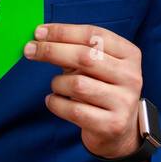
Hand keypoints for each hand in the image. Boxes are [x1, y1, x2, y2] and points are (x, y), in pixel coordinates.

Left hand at [22, 22, 142, 159]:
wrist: (119, 130)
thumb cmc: (101, 88)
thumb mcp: (95, 66)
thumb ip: (74, 50)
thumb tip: (40, 37)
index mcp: (129, 54)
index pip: (94, 35)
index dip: (63, 32)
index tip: (39, 32)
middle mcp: (131, 76)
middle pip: (85, 57)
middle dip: (52, 51)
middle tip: (30, 50)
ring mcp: (123, 101)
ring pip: (77, 84)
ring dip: (57, 83)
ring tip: (56, 86)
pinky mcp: (111, 124)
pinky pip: (73, 110)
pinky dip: (56, 103)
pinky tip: (53, 101)